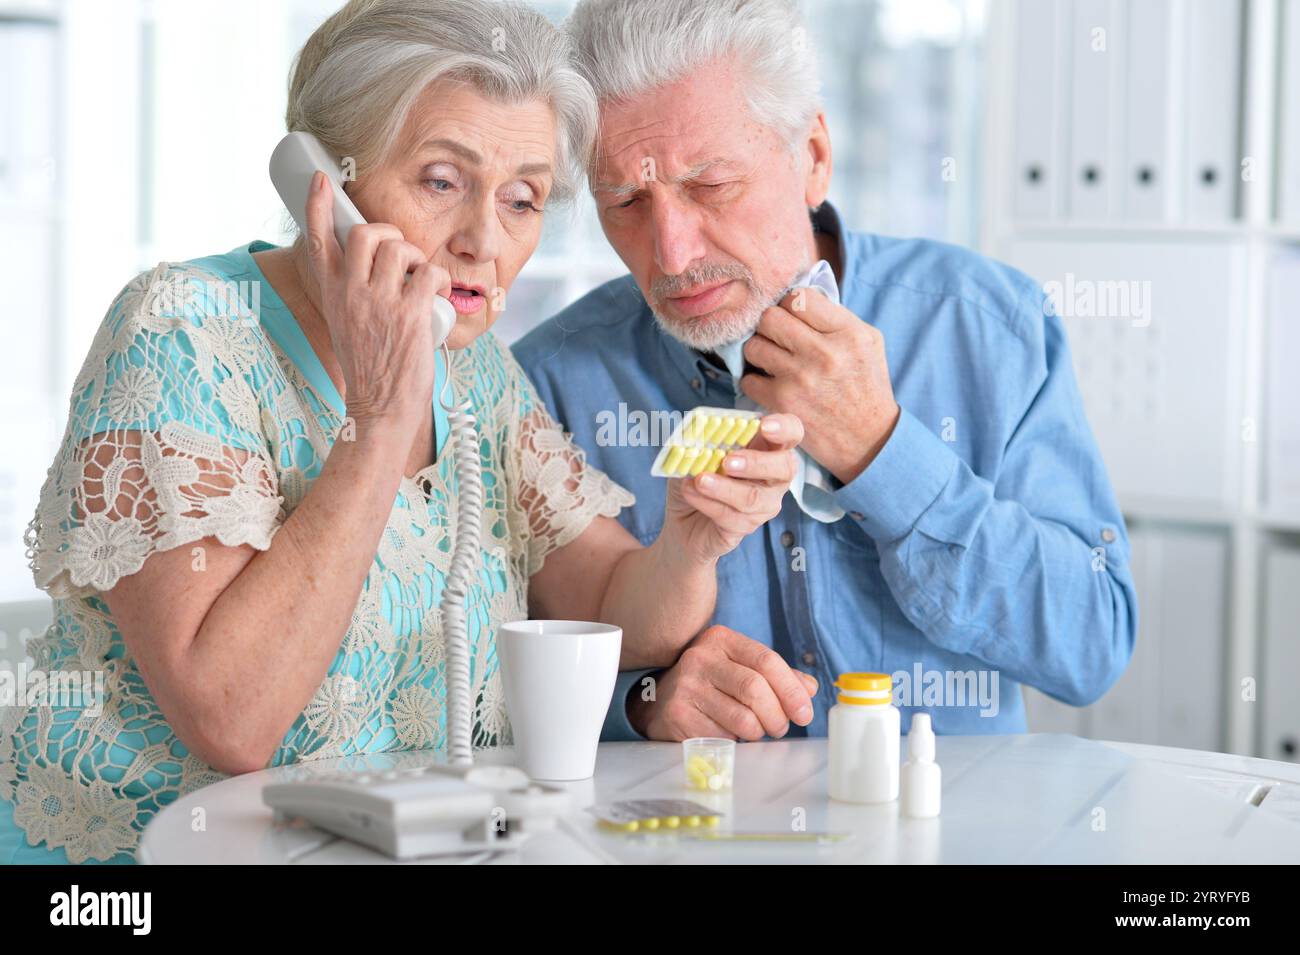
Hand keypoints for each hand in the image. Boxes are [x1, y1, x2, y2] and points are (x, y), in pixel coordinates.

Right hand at [303, 170, 450, 433]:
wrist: (380, 408)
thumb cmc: (372, 367)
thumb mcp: (351, 324)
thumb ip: (358, 293)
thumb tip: (385, 265)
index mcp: (333, 295)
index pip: (319, 241)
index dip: (318, 206)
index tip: (322, 181)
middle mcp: (351, 293)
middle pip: (367, 234)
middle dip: (391, 234)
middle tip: (401, 254)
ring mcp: (379, 302)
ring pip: (400, 249)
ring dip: (417, 258)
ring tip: (419, 280)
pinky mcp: (409, 314)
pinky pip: (429, 274)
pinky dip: (437, 281)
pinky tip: (434, 298)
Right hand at [628, 625, 818, 740]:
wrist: (659, 700)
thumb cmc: (711, 684)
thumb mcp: (740, 668)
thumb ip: (776, 676)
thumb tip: (809, 689)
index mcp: (721, 640)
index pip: (767, 661)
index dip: (791, 690)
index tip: (804, 713)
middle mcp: (700, 658)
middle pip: (755, 689)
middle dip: (777, 716)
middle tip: (780, 728)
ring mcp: (686, 686)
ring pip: (742, 718)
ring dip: (758, 732)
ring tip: (756, 732)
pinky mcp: (677, 715)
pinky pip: (722, 737)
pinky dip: (734, 742)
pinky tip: (729, 735)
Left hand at [662, 413, 802, 564]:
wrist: (682, 521)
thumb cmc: (696, 478)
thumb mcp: (695, 454)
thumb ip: (701, 440)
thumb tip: (697, 430)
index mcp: (766, 449)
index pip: (791, 433)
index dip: (785, 428)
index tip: (764, 426)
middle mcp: (773, 478)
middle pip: (785, 467)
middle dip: (757, 462)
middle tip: (728, 461)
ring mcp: (763, 505)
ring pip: (753, 497)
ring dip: (724, 487)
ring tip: (700, 480)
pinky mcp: (745, 527)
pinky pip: (731, 516)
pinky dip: (707, 502)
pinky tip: (690, 492)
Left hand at [740, 289, 899, 483]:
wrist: (867, 441)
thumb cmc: (864, 387)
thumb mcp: (868, 344)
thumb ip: (836, 318)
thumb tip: (795, 298)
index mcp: (849, 333)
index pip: (799, 297)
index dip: (790, 305)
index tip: (793, 318)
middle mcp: (825, 352)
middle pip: (770, 317)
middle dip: (770, 326)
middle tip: (777, 338)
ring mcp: (801, 377)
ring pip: (754, 345)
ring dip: (759, 352)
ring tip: (772, 360)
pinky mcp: (782, 402)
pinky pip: (748, 379)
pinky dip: (755, 382)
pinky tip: (769, 385)